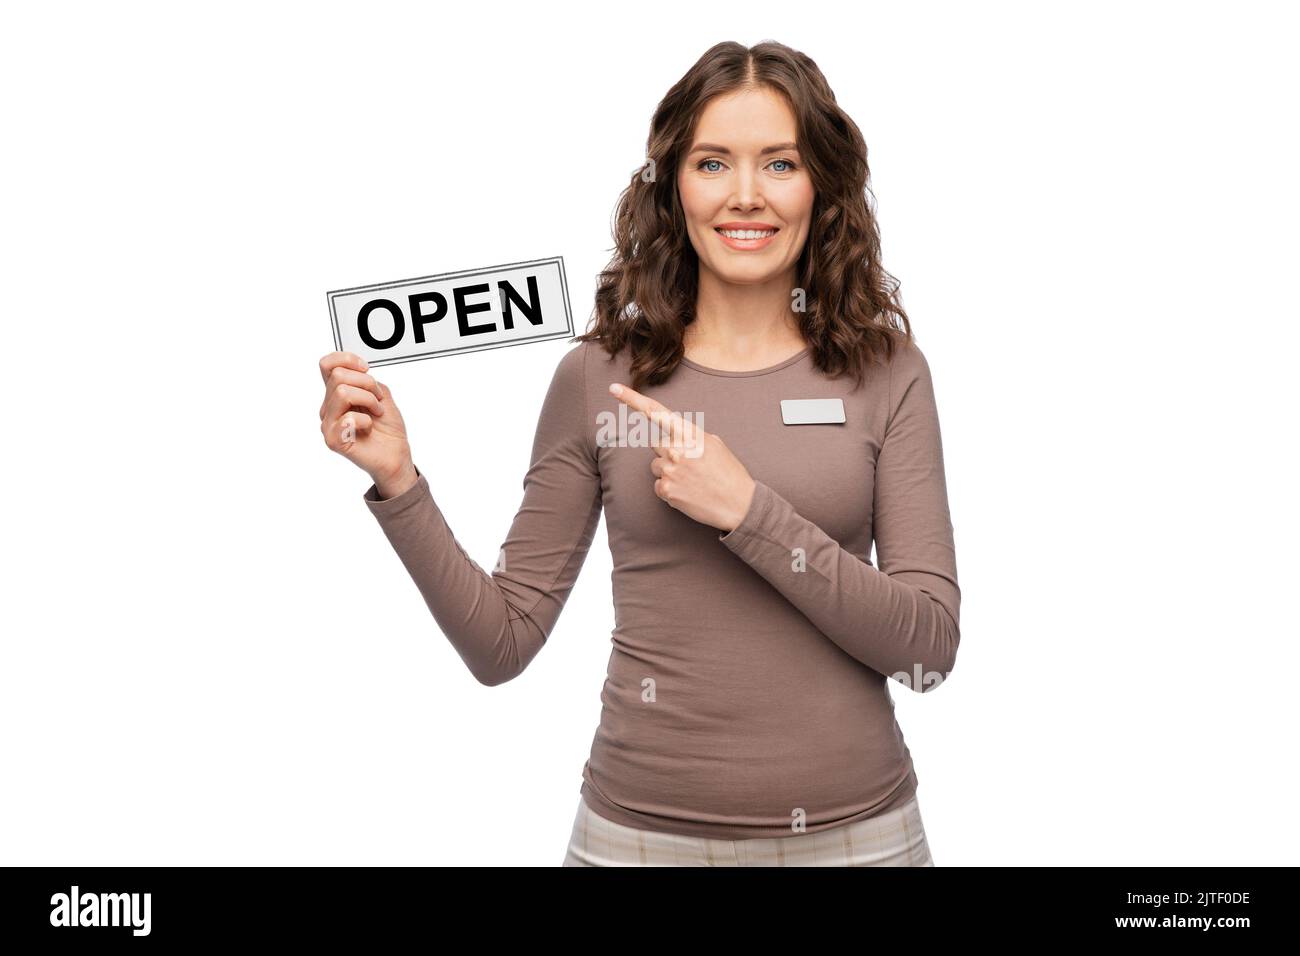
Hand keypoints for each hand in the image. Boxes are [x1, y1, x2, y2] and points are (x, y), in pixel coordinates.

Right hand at [318, 351, 416, 496]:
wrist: (396, 455)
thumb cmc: (388, 428)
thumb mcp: (381, 395)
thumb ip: (366, 379)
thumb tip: (357, 370)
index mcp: (337, 394)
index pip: (327, 364)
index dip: (347, 359)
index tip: (366, 368)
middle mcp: (328, 408)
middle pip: (338, 376)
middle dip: (367, 383)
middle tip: (378, 400)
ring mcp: (328, 424)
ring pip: (342, 392)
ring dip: (368, 399)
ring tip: (377, 412)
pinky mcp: (333, 440)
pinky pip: (347, 418)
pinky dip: (366, 420)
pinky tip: (369, 428)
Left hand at [609, 382, 755, 531]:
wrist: (739, 504)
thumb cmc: (728, 473)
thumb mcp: (714, 444)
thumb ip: (690, 436)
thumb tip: (674, 437)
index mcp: (689, 434)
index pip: (656, 412)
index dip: (632, 399)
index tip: (613, 389)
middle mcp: (676, 449)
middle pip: (655, 444)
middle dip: (667, 452)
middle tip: (690, 464)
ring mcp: (670, 470)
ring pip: (655, 466)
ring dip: (668, 471)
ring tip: (691, 479)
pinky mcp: (666, 490)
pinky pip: (658, 485)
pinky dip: (669, 489)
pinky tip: (688, 492)